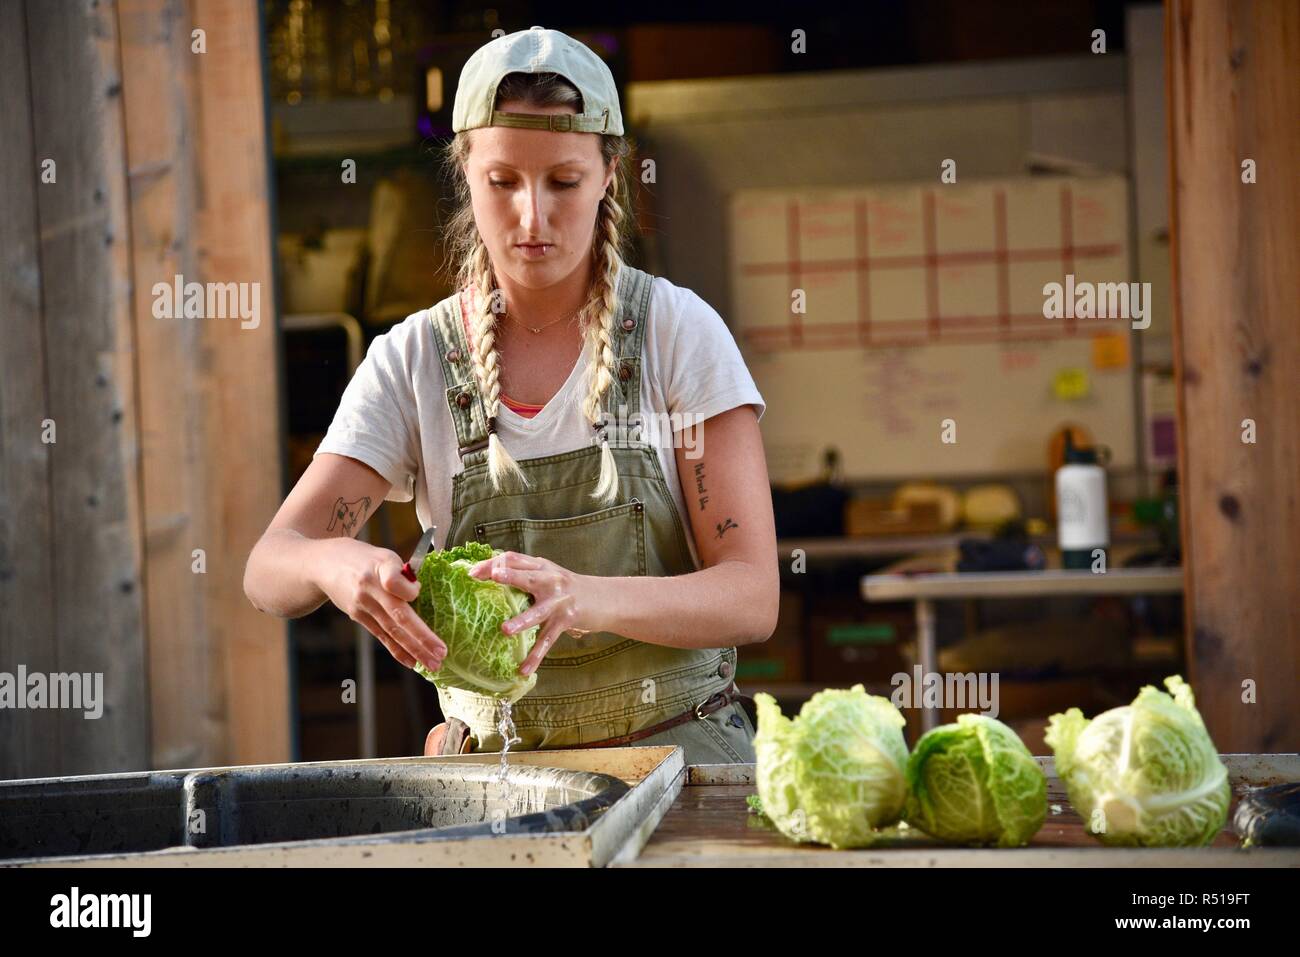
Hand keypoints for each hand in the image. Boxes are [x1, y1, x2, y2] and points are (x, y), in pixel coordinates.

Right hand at [318, 537, 446, 672]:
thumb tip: (420, 592)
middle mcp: (369, 588)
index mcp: (379, 566)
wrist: (325, 563)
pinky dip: (398, 650)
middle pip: (398, 615)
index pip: (394, 581)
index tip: (417, 591)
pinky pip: (382, 635)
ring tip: (433, 664)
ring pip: (392, 630)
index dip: (410, 590)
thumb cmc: (364, 558)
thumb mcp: (385, 555)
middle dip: (422, 637)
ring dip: (414, 650)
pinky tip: (412, 662)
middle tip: (441, 653)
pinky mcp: (358, 616)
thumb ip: (403, 573)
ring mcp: (362, 605)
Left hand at [468, 551, 604, 674]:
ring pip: (537, 612)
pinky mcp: (566, 621)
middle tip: (490, 577)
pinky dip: (535, 657)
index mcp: (541, 567)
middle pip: (526, 576)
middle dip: (508, 576)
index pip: (513, 559)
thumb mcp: (549, 574)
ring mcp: (558, 602)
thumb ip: (525, 574)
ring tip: (505, 630)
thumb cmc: (569, 588)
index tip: (472, 573)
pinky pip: (547, 641)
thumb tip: (490, 575)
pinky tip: (523, 669)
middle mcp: (550, 580)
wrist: (605, 598)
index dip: (492, 563)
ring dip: (521, 621)